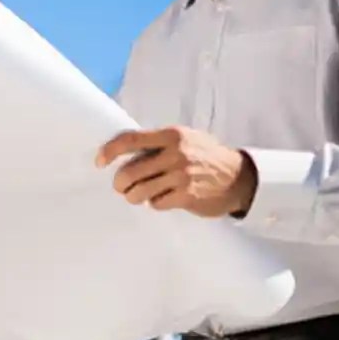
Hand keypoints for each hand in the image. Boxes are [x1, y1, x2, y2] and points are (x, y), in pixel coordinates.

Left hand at [95, 126, 256, 217]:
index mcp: (171, 135)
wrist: (239, 177)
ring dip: (134, 196)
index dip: (110, 151)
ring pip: (139, 191)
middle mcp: (175, 154)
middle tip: (121, 186)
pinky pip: (156, 204)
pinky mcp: (187, 196)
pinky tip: (163, 198)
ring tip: (138, 195)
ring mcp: (181, 176)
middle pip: (130, 172)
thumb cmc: (206, 156)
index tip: (99, 162)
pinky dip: (155, 203)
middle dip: (120, 183)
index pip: (131, 140)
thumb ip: (158, 143)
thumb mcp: (185, 139)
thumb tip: (123, 150)